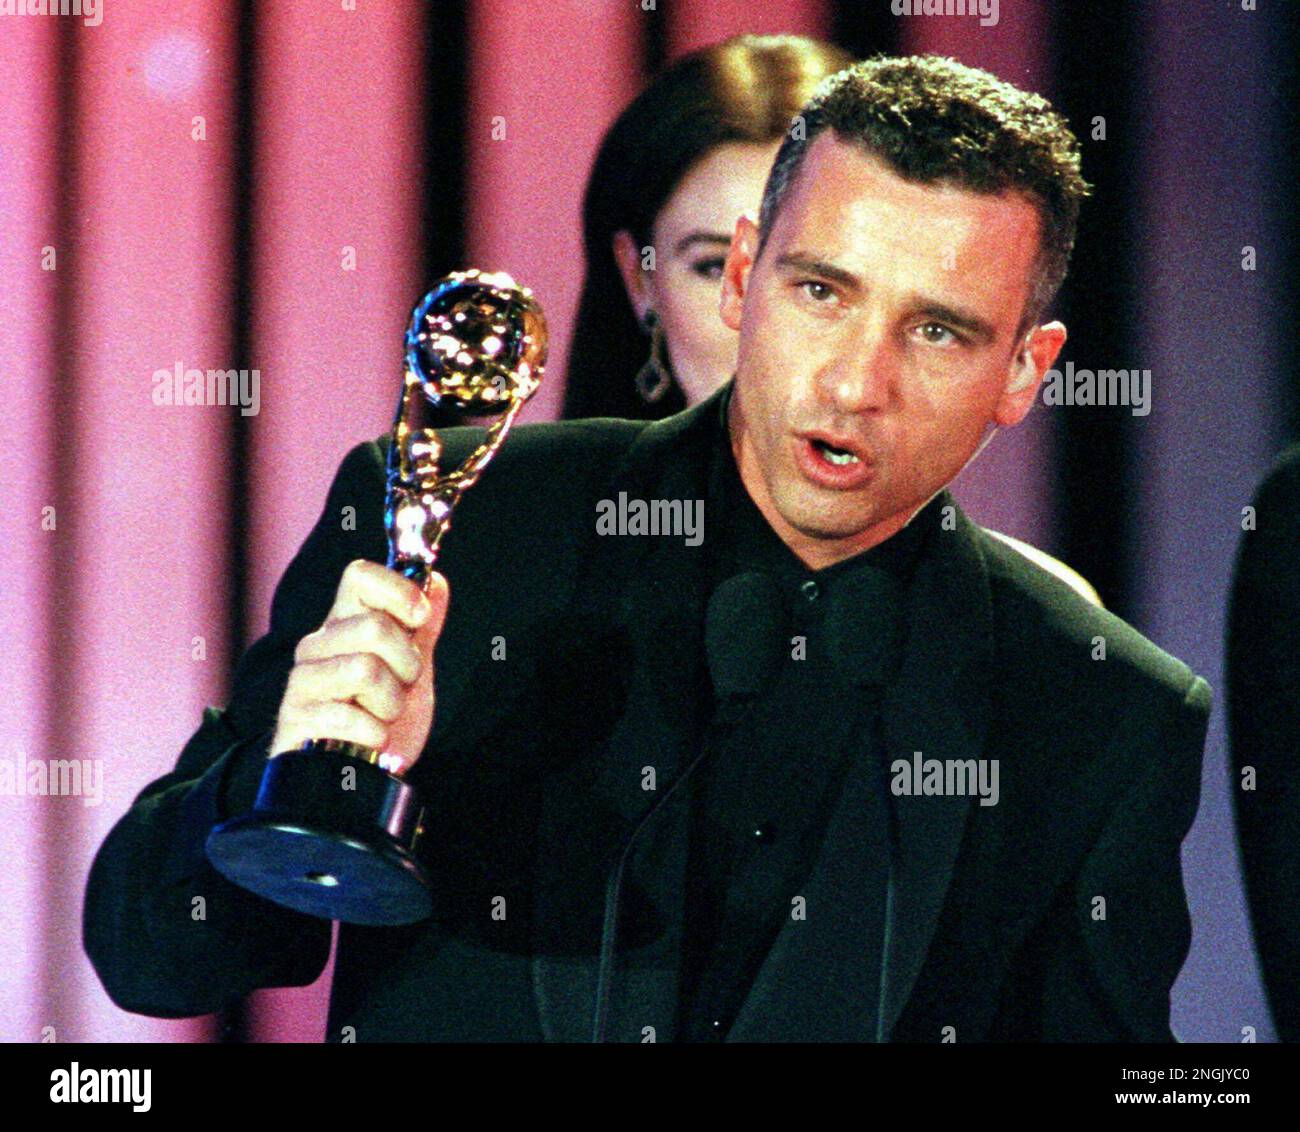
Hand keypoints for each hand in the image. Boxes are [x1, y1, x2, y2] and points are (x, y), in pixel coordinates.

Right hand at [270, 559, 449, 774]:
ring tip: (381, 715)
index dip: (398, 591)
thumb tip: (439, 583)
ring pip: (365, 670)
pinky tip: (369, 739)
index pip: (360, 575)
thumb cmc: (376, 713)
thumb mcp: (409, 668)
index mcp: (344, 623)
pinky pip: (350, 717)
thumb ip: (422, 627)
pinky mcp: (296, 720)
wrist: (352, 773)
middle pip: (374, 628)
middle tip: (401, 687)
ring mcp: (303, 682)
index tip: (420, 617)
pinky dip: (374, 733)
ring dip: (390, 703)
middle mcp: (317, 645)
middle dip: (406, 665)